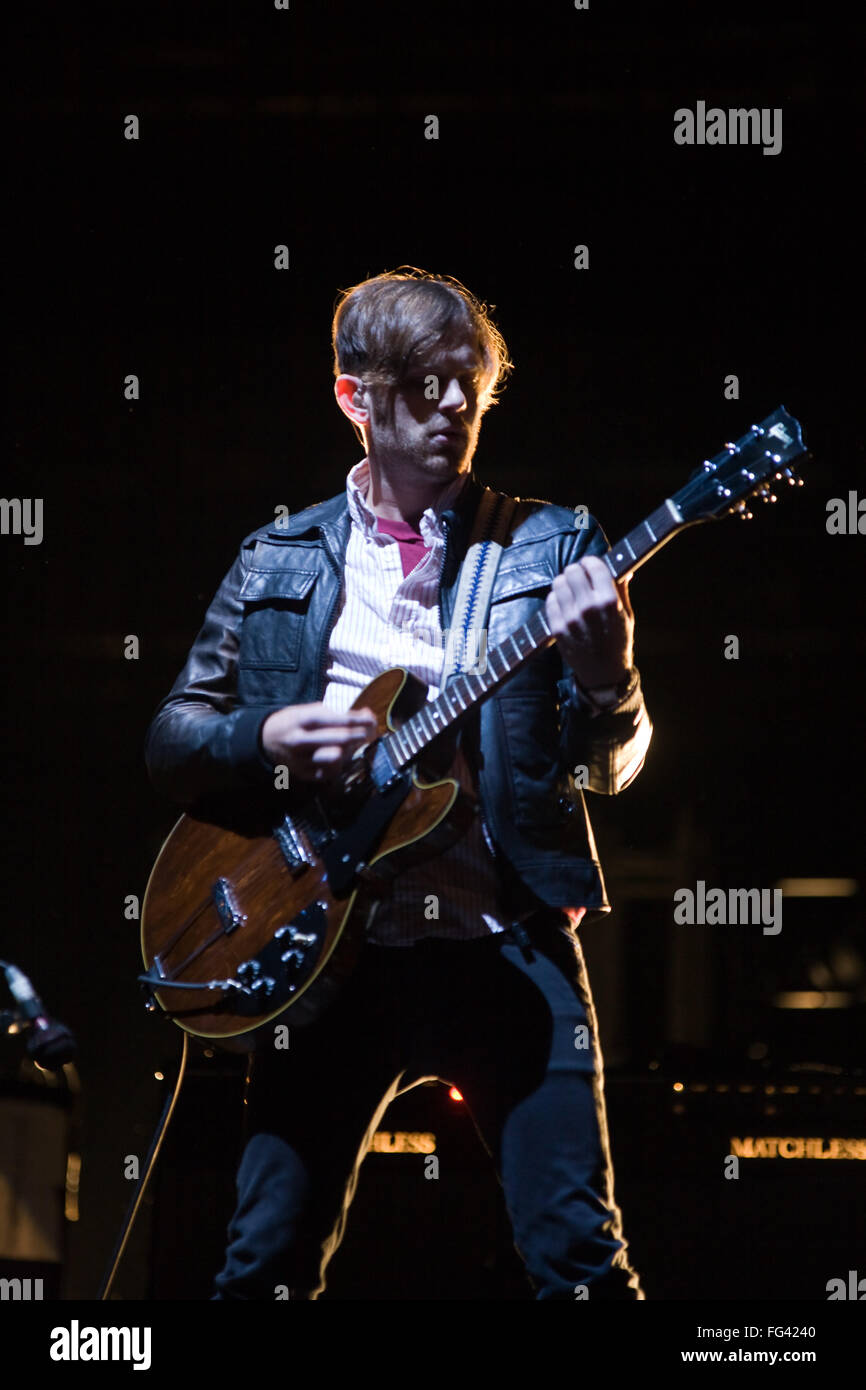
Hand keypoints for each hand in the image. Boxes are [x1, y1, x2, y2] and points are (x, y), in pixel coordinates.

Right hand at [260, 703, 378, 782]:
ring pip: (336, 757)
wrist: (264, 740)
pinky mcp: (302, 773)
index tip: (371, 718)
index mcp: (300, 720)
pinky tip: (340, 756)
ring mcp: (300, 759)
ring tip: (354, 744)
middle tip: (370, 731)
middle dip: (359, 734)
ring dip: (350, 750)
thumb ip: (335, 713)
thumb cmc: (292, 722)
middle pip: (338, 739)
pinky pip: (329, 771)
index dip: (356, 719)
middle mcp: (299, 740)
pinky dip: (338, 764)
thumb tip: (365, 714)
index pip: (334, 719)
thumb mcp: (307, 710)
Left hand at [545, 557, 633, 689]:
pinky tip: (564, 604)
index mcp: (609, 601)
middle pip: (572, 571)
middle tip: (579, 576)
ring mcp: (571, 619)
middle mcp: (588, 608)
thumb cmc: (618, 643)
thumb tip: (625, 570)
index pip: (593, 566)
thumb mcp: (626, 616)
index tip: (590, 564)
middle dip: (576, 571)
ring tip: (570, 590)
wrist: (604, 675)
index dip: (590, 561)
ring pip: (557, 583)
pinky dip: (555, 598)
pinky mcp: (558, 629)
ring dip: (563, 583)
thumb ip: (622, 590)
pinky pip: (550, 601)